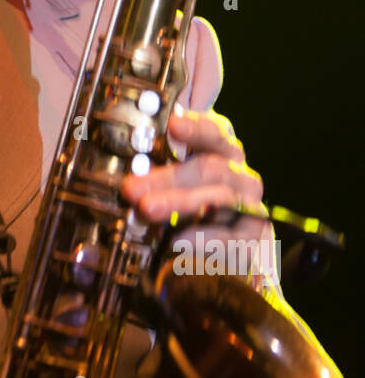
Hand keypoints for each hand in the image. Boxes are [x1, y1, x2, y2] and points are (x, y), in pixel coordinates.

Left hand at [120, 103, 271, 288]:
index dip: (196, 128)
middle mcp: (240, 176)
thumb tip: (126, 180)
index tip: (173, 124)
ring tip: (146, 209)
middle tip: (132, 188)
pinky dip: (202, 238)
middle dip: (168, 177)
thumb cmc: (194, 208)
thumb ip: (156, 175)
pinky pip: (231, 237)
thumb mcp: (175, 186)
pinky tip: (176, 240)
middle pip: (209, 168)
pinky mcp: (251, 238)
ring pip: (219, 199)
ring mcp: (250, 206)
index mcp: (223, 154)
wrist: (225, 253)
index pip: (215, 133)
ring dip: (179, 202)